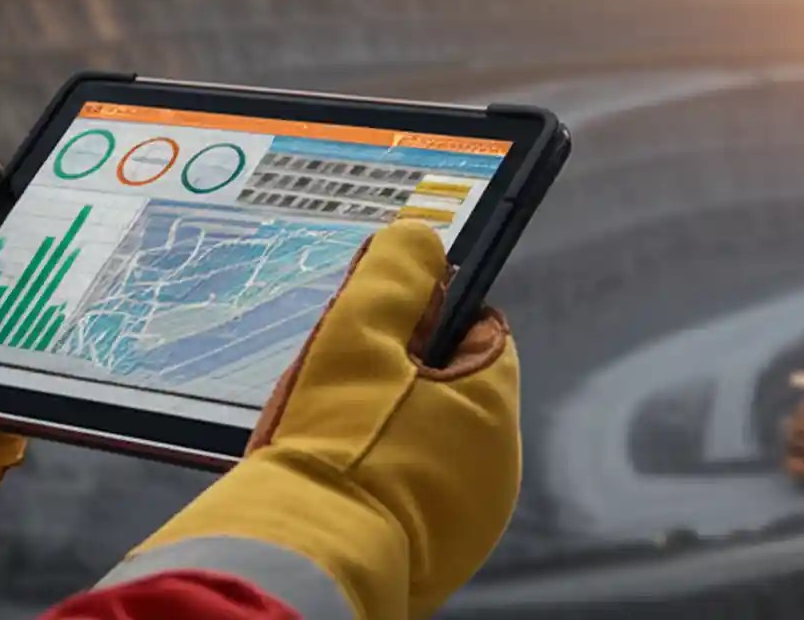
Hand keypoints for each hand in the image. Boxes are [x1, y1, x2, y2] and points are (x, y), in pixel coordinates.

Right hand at [107, 221, 520, 619]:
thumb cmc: (336, 441)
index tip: (375, 324)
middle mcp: (497, 464)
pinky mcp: (436, 558)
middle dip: (392, 377)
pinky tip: (331, 479)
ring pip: (424, 445)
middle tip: (336, 382)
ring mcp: (470, 518)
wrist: (307, 563)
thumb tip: (422, 241)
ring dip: (381, 429)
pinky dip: (376, 481)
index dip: (422, 316)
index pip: (476, 330)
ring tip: (323, 432)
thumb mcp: (358, 332)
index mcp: (492, 402)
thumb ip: (394, 273)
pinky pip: (408, 497)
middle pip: (446, 389)